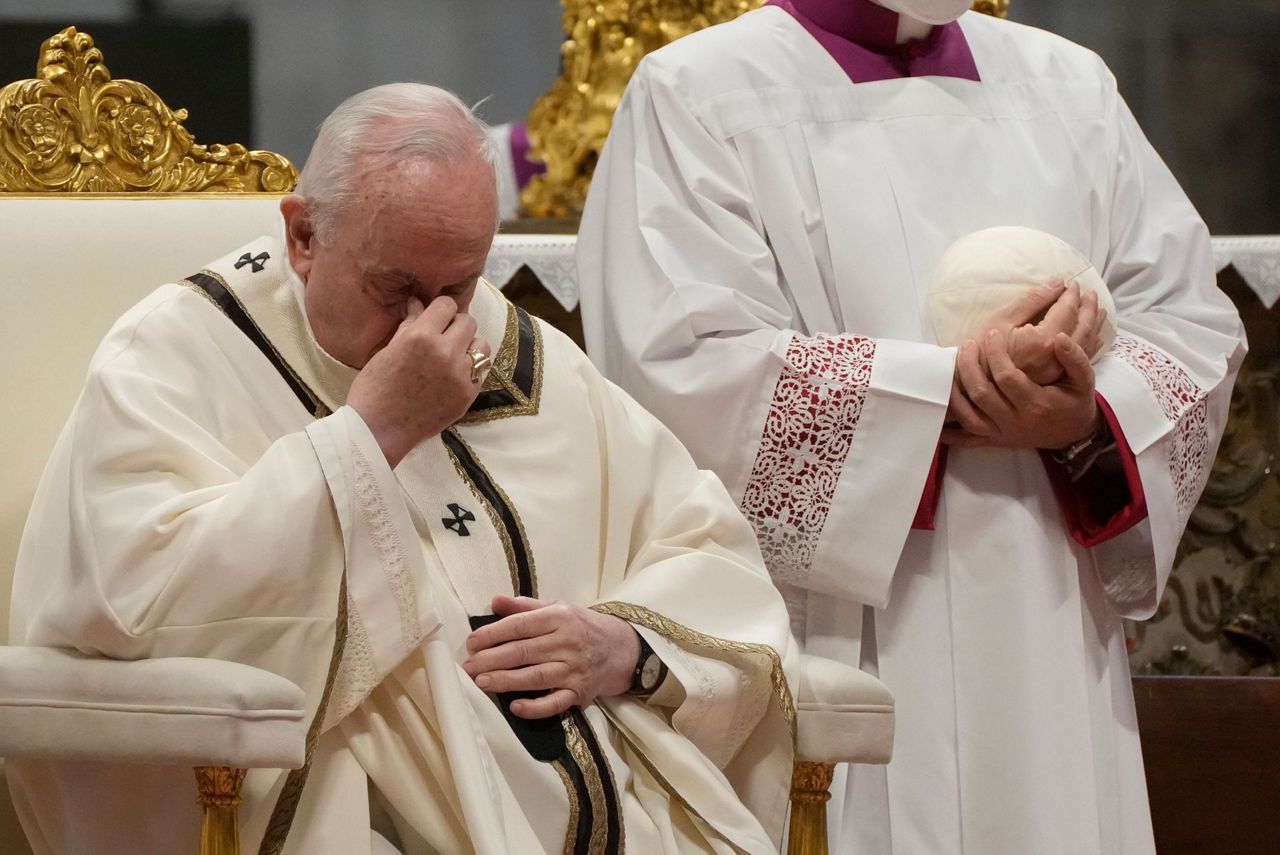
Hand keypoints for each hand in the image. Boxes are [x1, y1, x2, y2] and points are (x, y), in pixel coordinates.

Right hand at [347, 296, 490, 466]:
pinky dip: (470, 370)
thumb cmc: (374, 389)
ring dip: (468, 347)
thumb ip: (410, 324)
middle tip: (442, 338)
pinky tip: (452, 377)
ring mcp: (460, 375)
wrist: (378, 430)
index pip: (446, 305)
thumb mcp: (388, 350)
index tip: (435, 318)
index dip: (440, 310)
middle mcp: (445, 352)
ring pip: (481, 345)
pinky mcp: (468, 395)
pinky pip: (481, 370)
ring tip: (451, 357)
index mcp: (421, 336)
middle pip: (468, 322)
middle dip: (455, 326)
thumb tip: (418, 302)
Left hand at [462, 595, 641, 719]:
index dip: (494, 633)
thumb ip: (525, 606)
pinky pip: (555, 703)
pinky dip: (535, 707)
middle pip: (524, 652)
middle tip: (467, 667)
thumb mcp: (558, 608)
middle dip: (492, 659)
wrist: (622, 649)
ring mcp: (574, 670)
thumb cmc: (582, 627)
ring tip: (481, 683)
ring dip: (506, 681)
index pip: (521, 625)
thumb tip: (494, 601)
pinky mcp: (579, 693)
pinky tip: (515, 707)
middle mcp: (567, 642)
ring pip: (535, 676)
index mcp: (559, 618)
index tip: (472, 642)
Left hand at [942, 330, 1099, 449]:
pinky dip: (948, 430)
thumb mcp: (1085, 381)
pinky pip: (965, 439)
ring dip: (955, 390)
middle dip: (970, 367)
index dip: (996, 354)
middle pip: (982, 394)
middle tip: (967, 344)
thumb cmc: (1075, 403)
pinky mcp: (992, 440)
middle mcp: (1014, 421)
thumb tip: (1060, 338)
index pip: (1008, 378)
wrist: (1073, 436)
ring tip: (951, 365)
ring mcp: (1001, 432)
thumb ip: (1075, 359)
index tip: (991, 334)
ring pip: (968, 415)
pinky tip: (936, 414)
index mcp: (1036, 404)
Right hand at [971, 281, 1104, 384]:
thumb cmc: (980, 350)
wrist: (970, 387)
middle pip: (1081, 326)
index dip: (1069, 294)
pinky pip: (1080, 360)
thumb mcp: (1001, 319)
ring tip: (1096, 309)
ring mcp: (1057, 371)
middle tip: (1088, 292)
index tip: (1070, 282)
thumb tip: (1058, 283)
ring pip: (1085, 344)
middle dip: (1086, 306)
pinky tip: (1092, 337)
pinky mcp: (1054, 380)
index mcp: (1044, 340)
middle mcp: (1056, 357)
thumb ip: (1032, 300)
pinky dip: (1089, 344)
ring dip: (1093, 324)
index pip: (1065, 310)